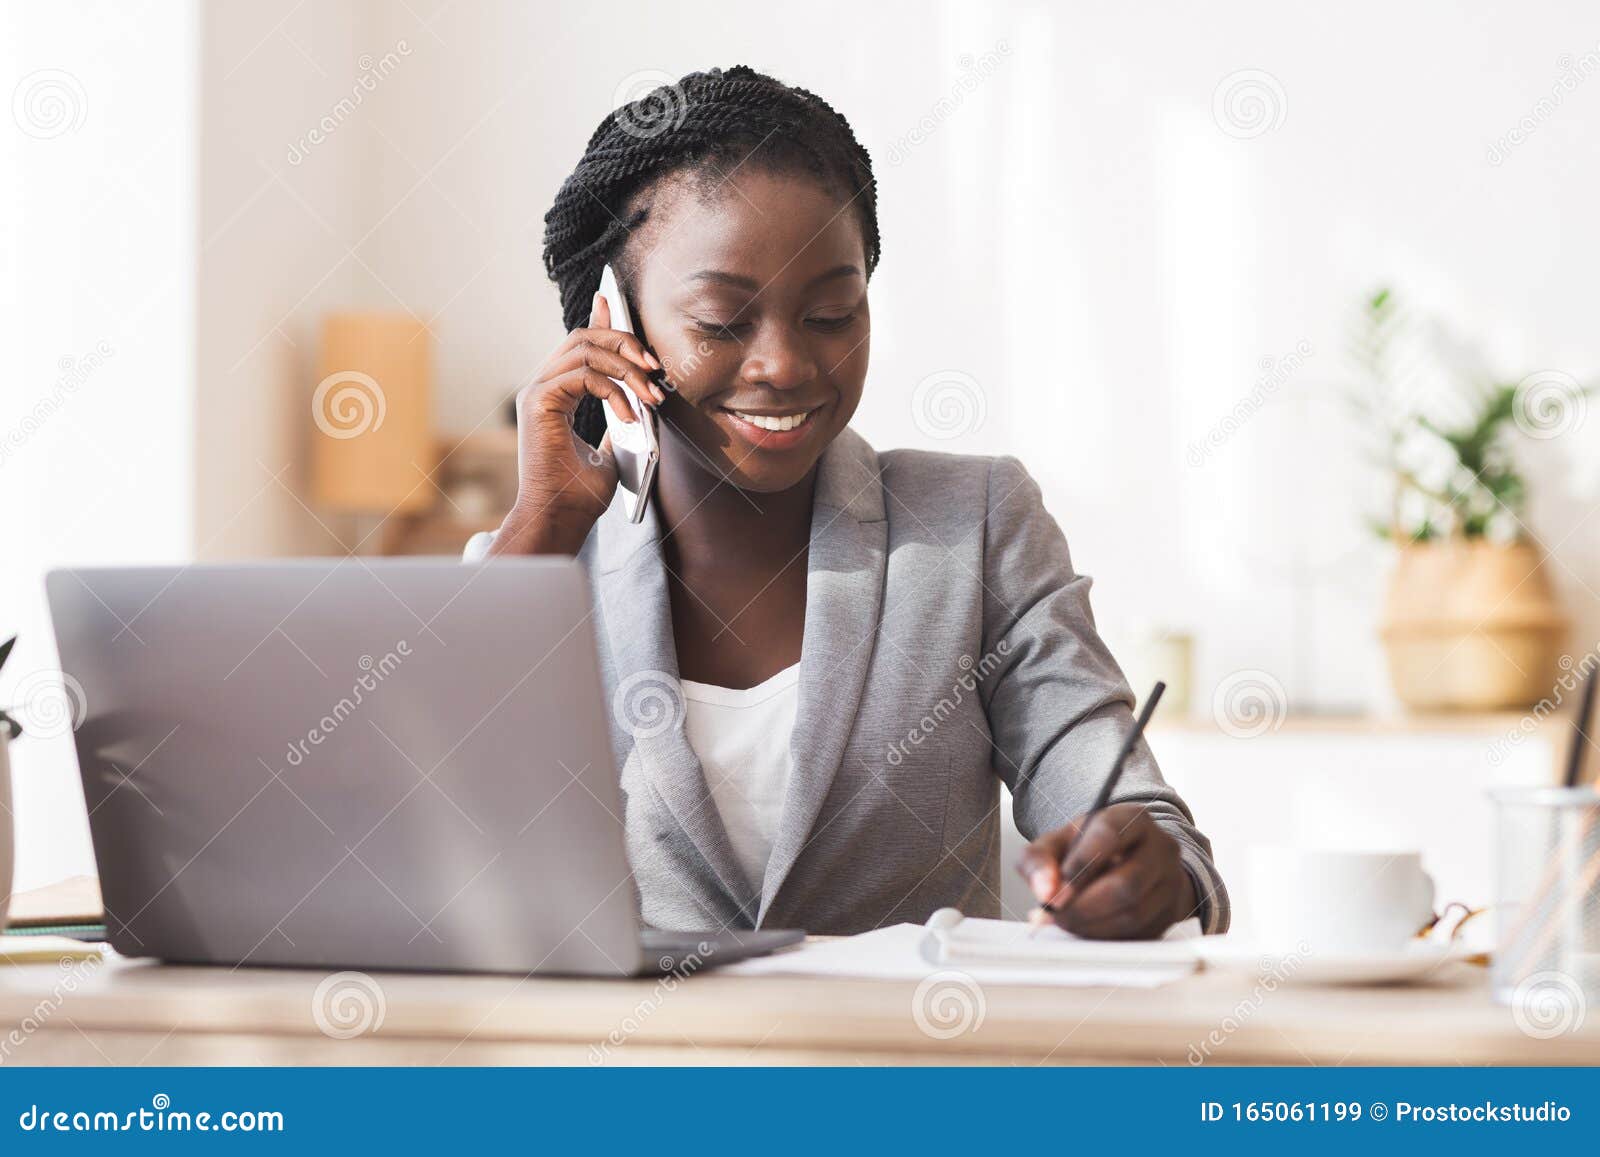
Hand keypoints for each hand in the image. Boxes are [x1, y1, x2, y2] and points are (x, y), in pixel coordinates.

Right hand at [488, 293, 665, 555]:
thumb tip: (641, 399)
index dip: (599, 321)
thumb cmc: (581, 493)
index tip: (615, 302)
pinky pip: (583, 375)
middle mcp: (542, 387)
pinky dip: (613, 391)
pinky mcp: (539, 402)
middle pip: (583, 337)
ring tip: (651, 395)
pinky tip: (629, 417)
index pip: (579, 344)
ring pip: (585, 350)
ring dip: (626, 368)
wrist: (561, 518)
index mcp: (556, 394)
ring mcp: (537, 392)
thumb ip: (619, 419)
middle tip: (654, 367)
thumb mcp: (613, 449)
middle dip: (624, 342)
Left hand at [1016, 804, 1197, 939]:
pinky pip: (1139, 933)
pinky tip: (1087, 928)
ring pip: (1133, 913)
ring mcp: (1171, 882)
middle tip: (1057, 913)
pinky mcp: (1171, 913)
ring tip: (1067, 920)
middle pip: (1125, 884)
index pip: (1109, 836)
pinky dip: (1106, 936)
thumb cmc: (1086, 851)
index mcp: (1131, 818)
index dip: (1080, 867)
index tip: (1054, 894)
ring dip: (1092, 925)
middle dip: (1083, 906)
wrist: (1125, 864)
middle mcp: (1160, 847)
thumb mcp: (1056, 844)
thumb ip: (1038, 860)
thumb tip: (1045, 891)